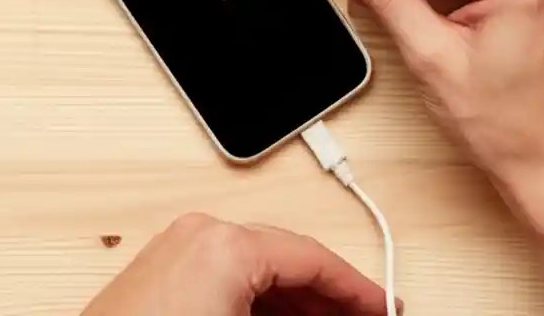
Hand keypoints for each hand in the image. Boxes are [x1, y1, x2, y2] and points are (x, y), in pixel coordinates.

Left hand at [81, 213, 392, 315]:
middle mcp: (199, 236)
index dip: (360, 290)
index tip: (385, 310)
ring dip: (295, 307)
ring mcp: (174, 252)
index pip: (315, 258)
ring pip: (258, 273)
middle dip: (328, 301)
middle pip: (289, 261)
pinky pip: (226, 283)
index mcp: (227, 246)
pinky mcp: (157, 277)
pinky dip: (259, 307)